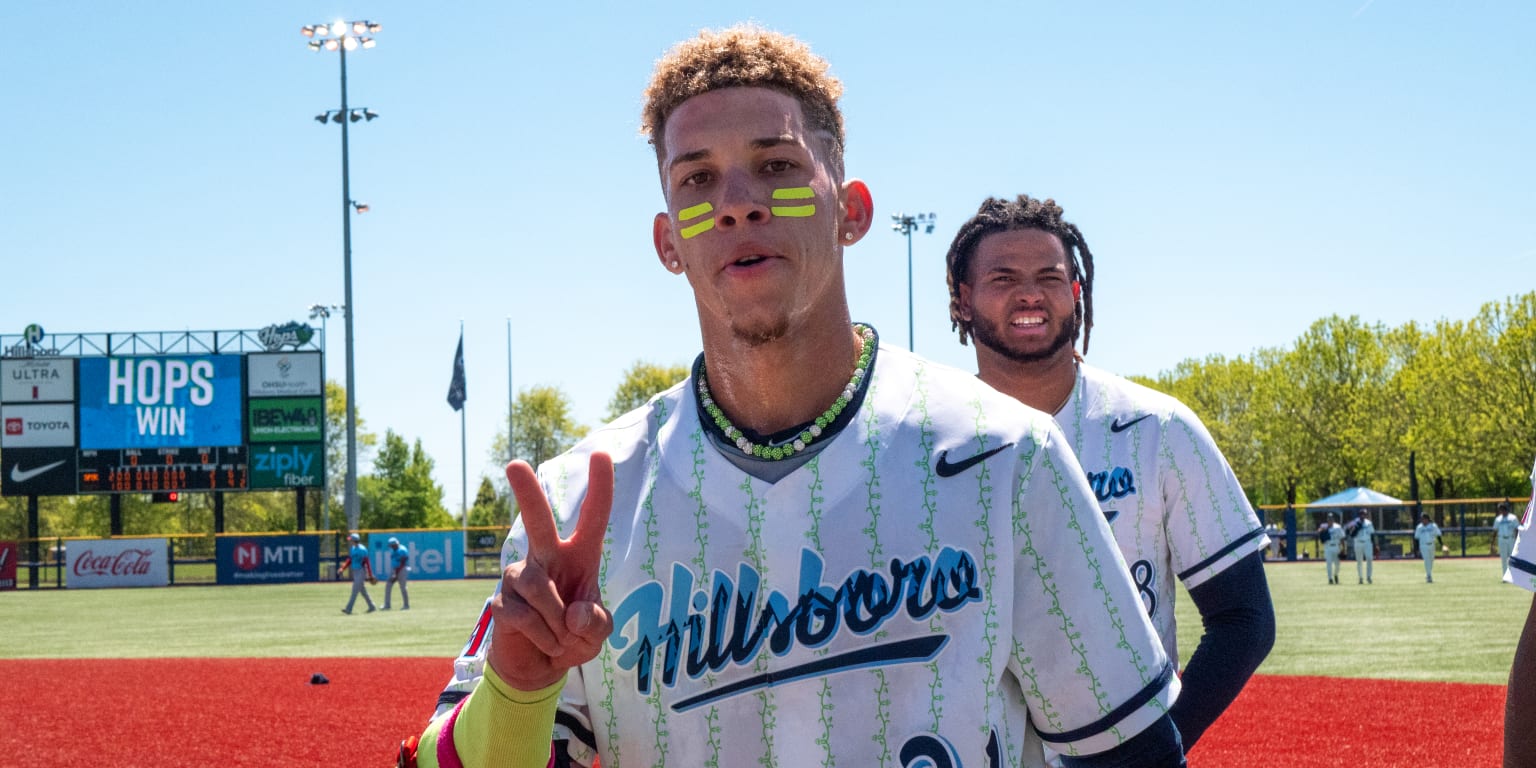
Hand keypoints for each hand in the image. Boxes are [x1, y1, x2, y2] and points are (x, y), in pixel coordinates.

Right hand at [488, 452, 613, 691]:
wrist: (541, 667)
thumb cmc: (574, 638)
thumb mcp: (597, 634)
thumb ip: (596, 623)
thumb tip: (573, 610)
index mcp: (579, 556)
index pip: (592, 518)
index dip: (600, 488)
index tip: (602, 455)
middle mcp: (546, 557)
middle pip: (537, 521)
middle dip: (526, 492)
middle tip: (514, 464)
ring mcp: (519, 576)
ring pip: (537, 586)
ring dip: (557, 621)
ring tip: (564, 638)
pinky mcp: (501, 601)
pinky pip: (525, 615)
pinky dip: (545, 636)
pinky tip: (548, 643)